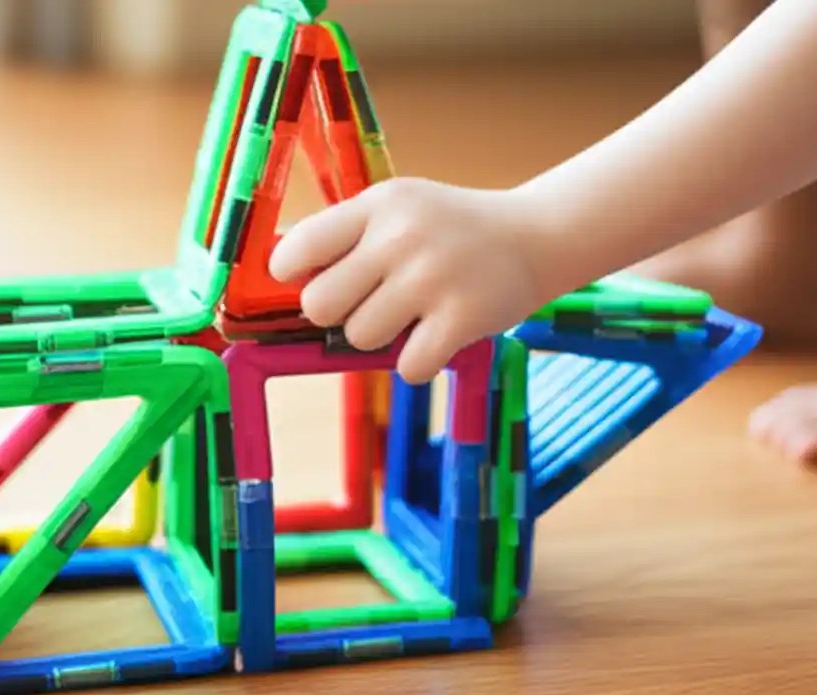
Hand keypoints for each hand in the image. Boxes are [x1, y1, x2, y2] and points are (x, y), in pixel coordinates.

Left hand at [269, 177, 550, 383]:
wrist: (536, 236)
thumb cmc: (451, 230)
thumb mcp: (399, 209)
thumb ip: (347, 236)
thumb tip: (280, 279)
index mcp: (378, 205)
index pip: (300, 248)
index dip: (293, 275)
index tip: (311, 280)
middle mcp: (401, 236)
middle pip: (320, 305)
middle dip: (338, 314)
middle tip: (369, 304)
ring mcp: (433, 277)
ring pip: (361, 338)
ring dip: (382, 338)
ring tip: (411, 316)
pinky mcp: (463, 316)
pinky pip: (407, 366)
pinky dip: (417, 362)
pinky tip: (437, 337)